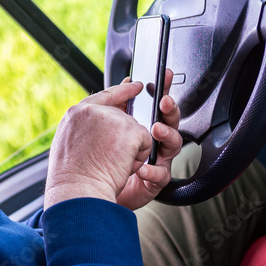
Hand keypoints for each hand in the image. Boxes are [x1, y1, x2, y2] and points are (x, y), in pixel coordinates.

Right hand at [44, 80, 153, 208]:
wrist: (77, 192)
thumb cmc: (71, 179)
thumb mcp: (71, 146)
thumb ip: (86, 130)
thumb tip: (103, 127)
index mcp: (76, 114)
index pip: (104, 96)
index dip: (121, 91)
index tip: (135, 86)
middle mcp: (93, 110)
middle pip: (123, 117)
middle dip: (124, 137)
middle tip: (108, 157)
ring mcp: (113, 118)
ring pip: (134, 131)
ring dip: (128, 150)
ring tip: (109, 163)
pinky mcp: (131, 130)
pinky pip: (146, 141)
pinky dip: (138, 158)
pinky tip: (120, 165)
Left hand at [114, 69, 182, 209]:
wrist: (91, 191)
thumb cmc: (101, 159)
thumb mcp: (108, 127)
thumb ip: (119, 105)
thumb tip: (127, 82)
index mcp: (143, 125)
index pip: (156, 104)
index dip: (162, 88)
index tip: (163, 74)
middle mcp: (154, 141)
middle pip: (171, 121)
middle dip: (170, 109)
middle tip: (163, 102)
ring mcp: (157, 160)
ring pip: (174, 144)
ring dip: (166, 134)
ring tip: (155, 130)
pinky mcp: (155, 181)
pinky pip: (160, 173)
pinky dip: (151, 169)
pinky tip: (141, 166)